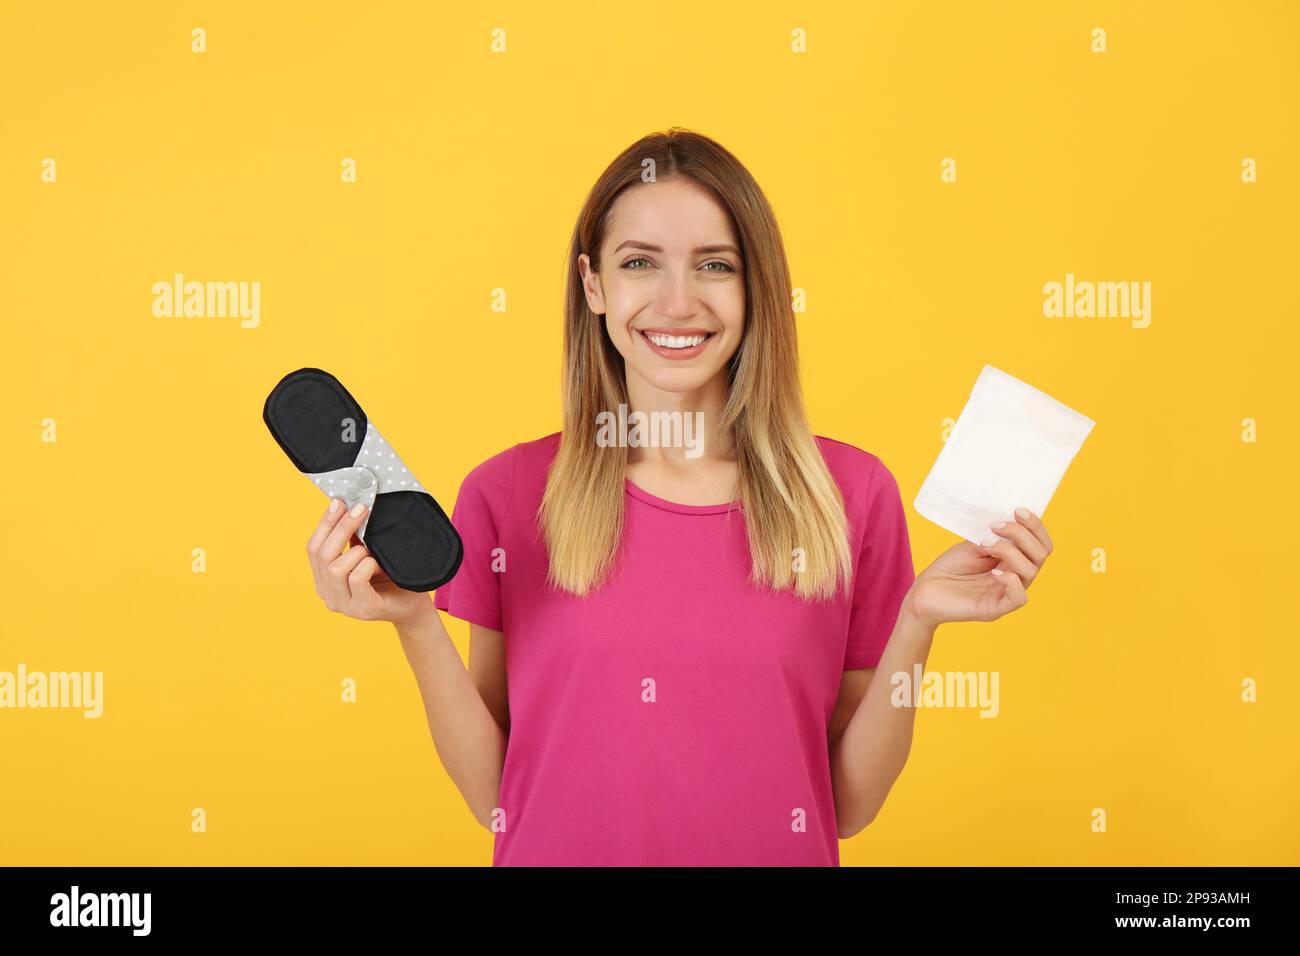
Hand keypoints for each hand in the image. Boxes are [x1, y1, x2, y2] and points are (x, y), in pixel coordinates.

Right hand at [305, 499, 433, 626]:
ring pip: (336, 568)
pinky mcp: (362, 609)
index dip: (325, 523)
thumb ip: (354, 538)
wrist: (413, 605)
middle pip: (322, 555)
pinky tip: (378, 565)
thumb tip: (350, 505)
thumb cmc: (390, 578)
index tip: (339, 502)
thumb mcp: (368, 554)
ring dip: (357, 552)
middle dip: (341, 527)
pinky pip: (357, 578)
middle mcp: (328, 594)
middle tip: (361, 509)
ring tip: (373, 552)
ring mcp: (344, 605)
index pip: (313, 549)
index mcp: (324, 580)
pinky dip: (368, 565)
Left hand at [902, 507, 1052, 627]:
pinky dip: (1011, 581)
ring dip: (1009, 551)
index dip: (1035, 526)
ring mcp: (1007, 593)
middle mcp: (1016, 576)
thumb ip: (994, 535)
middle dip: (1022, 534)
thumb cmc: (950, 567)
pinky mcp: (996, 609)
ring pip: (1031, 571)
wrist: (925, 590)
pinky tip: (994, 572)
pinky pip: (1019, 598)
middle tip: (996, 526)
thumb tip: (1007, 519)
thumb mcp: (974, 544)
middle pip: (1041, 555)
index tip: (1017, 510)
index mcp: (1014, 560)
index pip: (1040, 544)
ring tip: (985, 544)